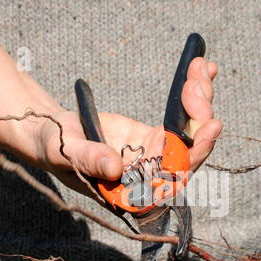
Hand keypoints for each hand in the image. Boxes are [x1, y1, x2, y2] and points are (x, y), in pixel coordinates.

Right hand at [31, 58, 221, 204]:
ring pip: (190, 134)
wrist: (51, 135)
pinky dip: (194, 95)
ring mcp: (155, 157)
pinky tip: (204, 69)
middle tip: (197, 85)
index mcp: (132, 192)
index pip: (172, 179)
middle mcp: (150, 178)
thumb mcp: (67, 151)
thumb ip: (89, 160)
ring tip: (201, 68)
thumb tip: (115, 167)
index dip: (194, 155)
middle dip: (200, 118)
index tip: (210, 127)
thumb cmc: (54, 149)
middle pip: (189, 153)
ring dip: (200, 101)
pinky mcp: (154, 139)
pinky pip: (181, 120)